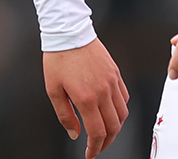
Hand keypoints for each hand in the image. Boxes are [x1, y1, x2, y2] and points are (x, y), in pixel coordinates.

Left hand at [42, 39, 128, 157]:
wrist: (68, 31)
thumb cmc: (58, 57)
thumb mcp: (53, 89)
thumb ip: (65, 115)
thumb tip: (74, 133)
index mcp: (86, 98)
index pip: (97, 133)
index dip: (95, 148)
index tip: (90, 154)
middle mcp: (103, 92)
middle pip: (114, 127)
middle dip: (106, 142)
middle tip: (97, 147)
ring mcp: (112, 82)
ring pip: (123, 114)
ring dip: (115, 128)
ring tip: (104, 132)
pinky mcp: (116, 74)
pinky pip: (124, 99)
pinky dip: (120, 110)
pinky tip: (110, 112)